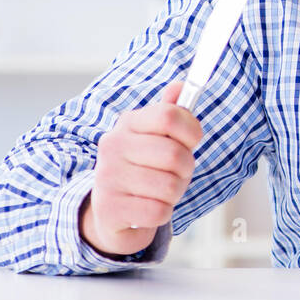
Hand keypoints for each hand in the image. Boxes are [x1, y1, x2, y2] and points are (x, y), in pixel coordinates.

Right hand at [80, 79, 202, 256]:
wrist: (111, 211)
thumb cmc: (143, 169)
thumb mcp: (156, 138)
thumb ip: (170, 113)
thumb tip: (180, 86)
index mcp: (128, 123)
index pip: (169, 116)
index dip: (191, 130)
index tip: (191, 141)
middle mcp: (113, 146)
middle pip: (174, 154)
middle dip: (185, 169)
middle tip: (175, 173)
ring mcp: (108, 177)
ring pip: (170, 186)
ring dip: (175, 193)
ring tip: (160, 192)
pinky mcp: (109, 209)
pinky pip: (158, 212)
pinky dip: (162, 213)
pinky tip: (149, 208)